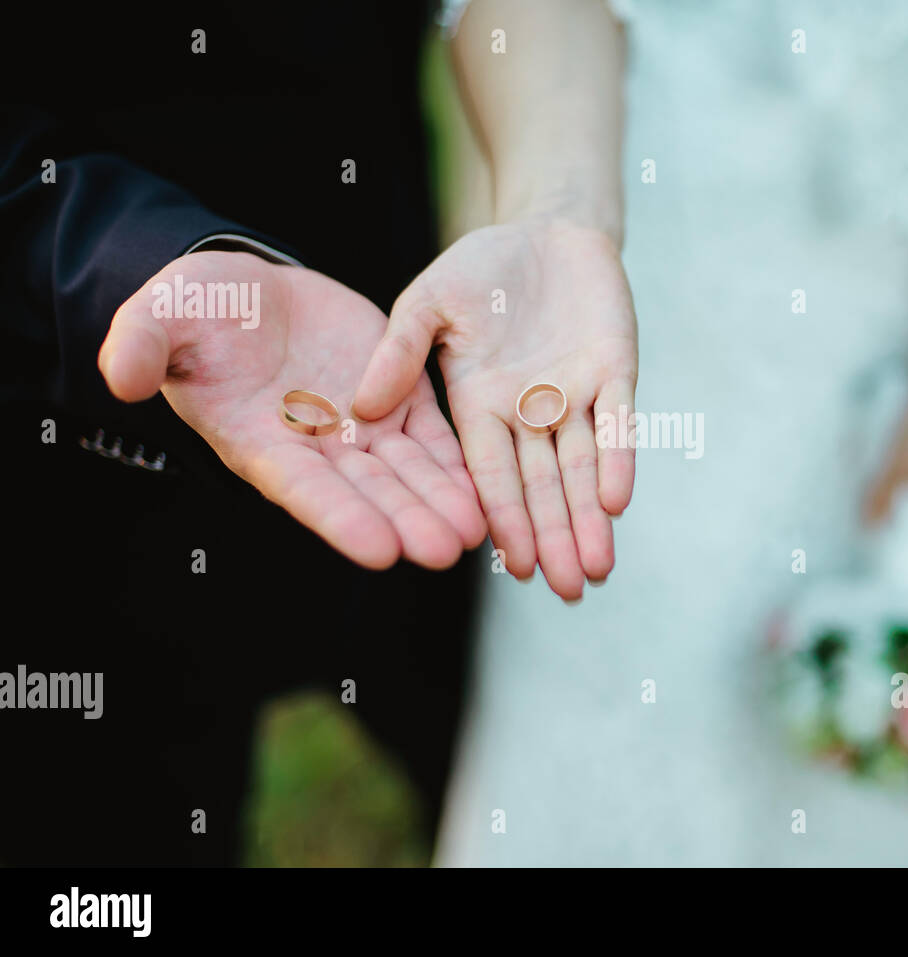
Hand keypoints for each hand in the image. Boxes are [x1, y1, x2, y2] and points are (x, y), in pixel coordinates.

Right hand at [98, 251, 485, 568]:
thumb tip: (118, 376)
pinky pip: (431, 434)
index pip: (303, 489)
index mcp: (259, 440)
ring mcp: (358, 427)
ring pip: (406, 471)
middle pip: (367, 492)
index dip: (341, 518)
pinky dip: (455, 461)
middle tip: (444, 550)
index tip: (379, 550)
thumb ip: (143, 345)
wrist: (251, 291)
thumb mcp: (163, 315)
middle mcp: (315, 448)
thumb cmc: (198, 312)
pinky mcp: (395, 399)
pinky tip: (486, 489)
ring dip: (439, 500)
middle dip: (406, 520)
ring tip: (476, 532)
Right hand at [354, 216, 637, 599]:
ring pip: (581, 468)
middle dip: (553, 537)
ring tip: (597, 570)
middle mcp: (527, 412)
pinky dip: (617, 460)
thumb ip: (400, 350)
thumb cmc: (482, 269)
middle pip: (542, 486)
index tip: (506, 564)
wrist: (546, 230)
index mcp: (478, 406)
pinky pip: (617, 424)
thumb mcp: (429, 301)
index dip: (500, 518)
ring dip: (588, 518)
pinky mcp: (614, 372)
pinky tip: (617, 502)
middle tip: (567, 591)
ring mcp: (573, 395)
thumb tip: (360, 408)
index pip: (490, 474)